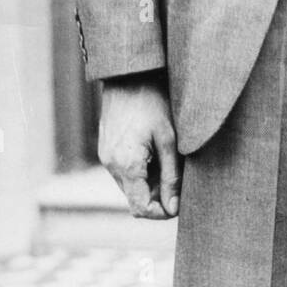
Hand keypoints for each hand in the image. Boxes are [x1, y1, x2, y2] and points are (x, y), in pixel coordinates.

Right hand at [99, 72, 180, 219]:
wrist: (128, 74)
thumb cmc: (152, 102)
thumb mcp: (169, 139)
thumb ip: (171, 176)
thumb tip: (173, 208)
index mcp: (125, 165)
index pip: (140, 209)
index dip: (161, 212)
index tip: (180, 202)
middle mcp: (110, 165)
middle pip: (135, 199)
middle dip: (158, 196)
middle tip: (180, 178)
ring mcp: (106, 157)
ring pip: (130, 185)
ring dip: (150, 182)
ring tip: (169, 160)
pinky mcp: (106, 148)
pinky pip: (124, 171)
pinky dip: (140, 170)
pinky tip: (156, 151)